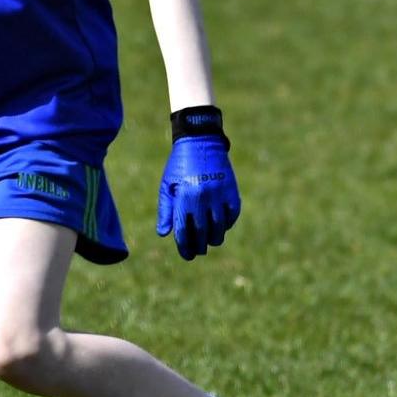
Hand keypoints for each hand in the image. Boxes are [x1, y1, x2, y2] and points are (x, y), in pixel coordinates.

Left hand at [155, 124, 240, 260]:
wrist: (201, 141)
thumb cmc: (179, 166)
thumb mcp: (167, 186)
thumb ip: (166, 210)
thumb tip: (164, 234)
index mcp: (184, 197)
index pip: (184, 231)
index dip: (185, 247)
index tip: (186, 254)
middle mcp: (203, 197)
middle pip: (203, 234)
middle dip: (199, 246)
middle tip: (196, 251)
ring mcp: (219, 195)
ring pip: (219, 228)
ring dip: (213, 239)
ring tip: (208, 241)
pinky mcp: (232, 191)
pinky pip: (231, 216)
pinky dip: (226, 224)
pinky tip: (219, 226)